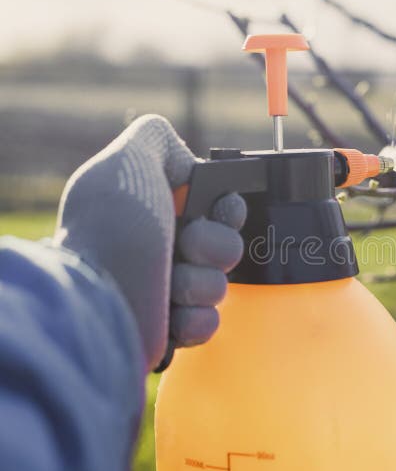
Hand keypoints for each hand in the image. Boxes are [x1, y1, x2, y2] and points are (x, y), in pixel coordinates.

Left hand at [54, 115, 245, 369]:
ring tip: (166, 285)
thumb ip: (156, 140)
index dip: (229, 209)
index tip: (218, 210)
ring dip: (199, 284)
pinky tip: (171, 315)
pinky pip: (208, 323)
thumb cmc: (110, 231)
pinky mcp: (169, 330)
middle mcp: (163, 250)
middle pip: (228, 246)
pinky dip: (194, 320)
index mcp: (158, 212)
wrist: (92, 300)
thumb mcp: (128, 162)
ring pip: (219, 287)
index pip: (219, 207)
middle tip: (184, 247)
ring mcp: (166, 293)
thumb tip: (186, 163)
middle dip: (214, 245)